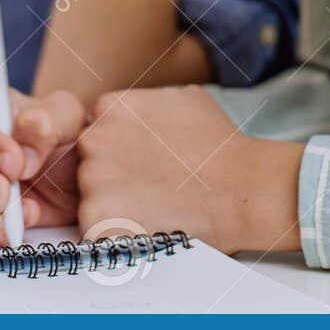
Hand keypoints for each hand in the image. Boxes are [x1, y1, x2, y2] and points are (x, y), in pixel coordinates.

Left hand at [76, 86, 302, 253]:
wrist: (241, 187)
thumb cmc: (219, 145)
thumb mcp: (181, 98)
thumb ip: (145, 101)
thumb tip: (136, 108)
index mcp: (109, 106)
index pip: (96, 128)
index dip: (118, 149)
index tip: (140, 162)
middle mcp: (93, 137)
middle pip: (88, 160)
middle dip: (112, 175)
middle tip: (148, 187)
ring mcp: (92, 178)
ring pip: (90, 194)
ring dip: (113, 204)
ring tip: (152, 206)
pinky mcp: (97, 217)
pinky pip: (94, 227)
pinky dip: (115, 232)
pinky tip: (145, 225)